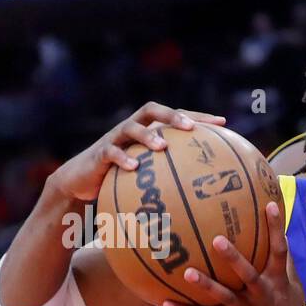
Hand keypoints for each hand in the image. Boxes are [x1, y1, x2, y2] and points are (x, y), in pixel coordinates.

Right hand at [47, 102, 225, 202]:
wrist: (83, 181)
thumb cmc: (123, 179)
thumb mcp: (150, 175)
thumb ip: (175, 176)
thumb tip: (210, 195)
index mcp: (149, 130)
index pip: (176, 115)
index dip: (198, 116)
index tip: (223, 123)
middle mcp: (132, 128)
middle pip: (152, 110)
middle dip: (172, 115)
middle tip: (190, 127)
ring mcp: (115, 138)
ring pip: (131, 127)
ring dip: (148, 135)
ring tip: (163, 146)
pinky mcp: (100, 153)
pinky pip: (111, 152)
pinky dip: (123, 158)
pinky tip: (134, 168)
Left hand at [160, 202, 305, 305]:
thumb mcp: (295, 292)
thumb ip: (286, 267)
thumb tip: (280, 239)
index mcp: (280, 283)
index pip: (280, 251)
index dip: (275, 227)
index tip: (268, 204)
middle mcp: (264, 295)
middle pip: (248, 273)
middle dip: (233, 258)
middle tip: (217, 239)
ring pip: (224, 296)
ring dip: (205, 284)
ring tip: (188, 271)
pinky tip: (165, 302)